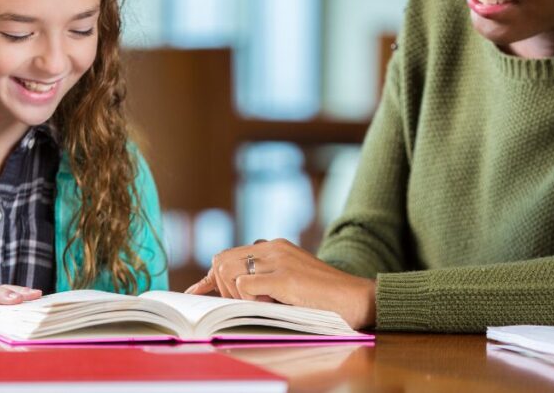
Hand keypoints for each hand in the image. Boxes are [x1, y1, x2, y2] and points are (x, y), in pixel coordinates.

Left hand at [185, 238, 376, 329]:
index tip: (197, 290)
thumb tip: (233, 291)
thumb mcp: (289, 282)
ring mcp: (279, 261)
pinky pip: (245, 287)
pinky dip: (247, 300)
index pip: (229, 254)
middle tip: (237, 305)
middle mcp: (274, 248)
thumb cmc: (324, 296)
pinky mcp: (285, 278)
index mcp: (275, 247)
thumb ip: (265, 280)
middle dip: (220, 286)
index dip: (211, 276)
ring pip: (228, 270)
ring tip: (257, 305)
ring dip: (233, 293)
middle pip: (222, 260)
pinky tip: (267, 305)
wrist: (357, 297)